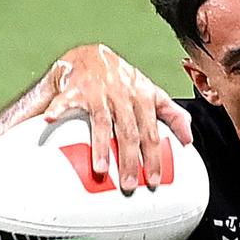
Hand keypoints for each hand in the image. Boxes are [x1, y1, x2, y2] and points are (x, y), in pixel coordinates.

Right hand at [41, 44, 192, 192]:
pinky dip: (57, 109)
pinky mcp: (75, 88)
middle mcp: (123, 95)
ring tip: (100, 169)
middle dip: (130, 160)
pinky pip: (65, 100)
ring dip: (101, 146)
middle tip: (128, 184)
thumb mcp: (153, 93)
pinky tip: (50, 120)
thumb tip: (189, 140)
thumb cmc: (125, 80)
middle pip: (129, 132)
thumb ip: (172, 115)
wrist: (95, 55)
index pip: (151, 133)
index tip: (152, 179)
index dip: (154, 157)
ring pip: (101, 122)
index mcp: (144, 98)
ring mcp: (98, 91)